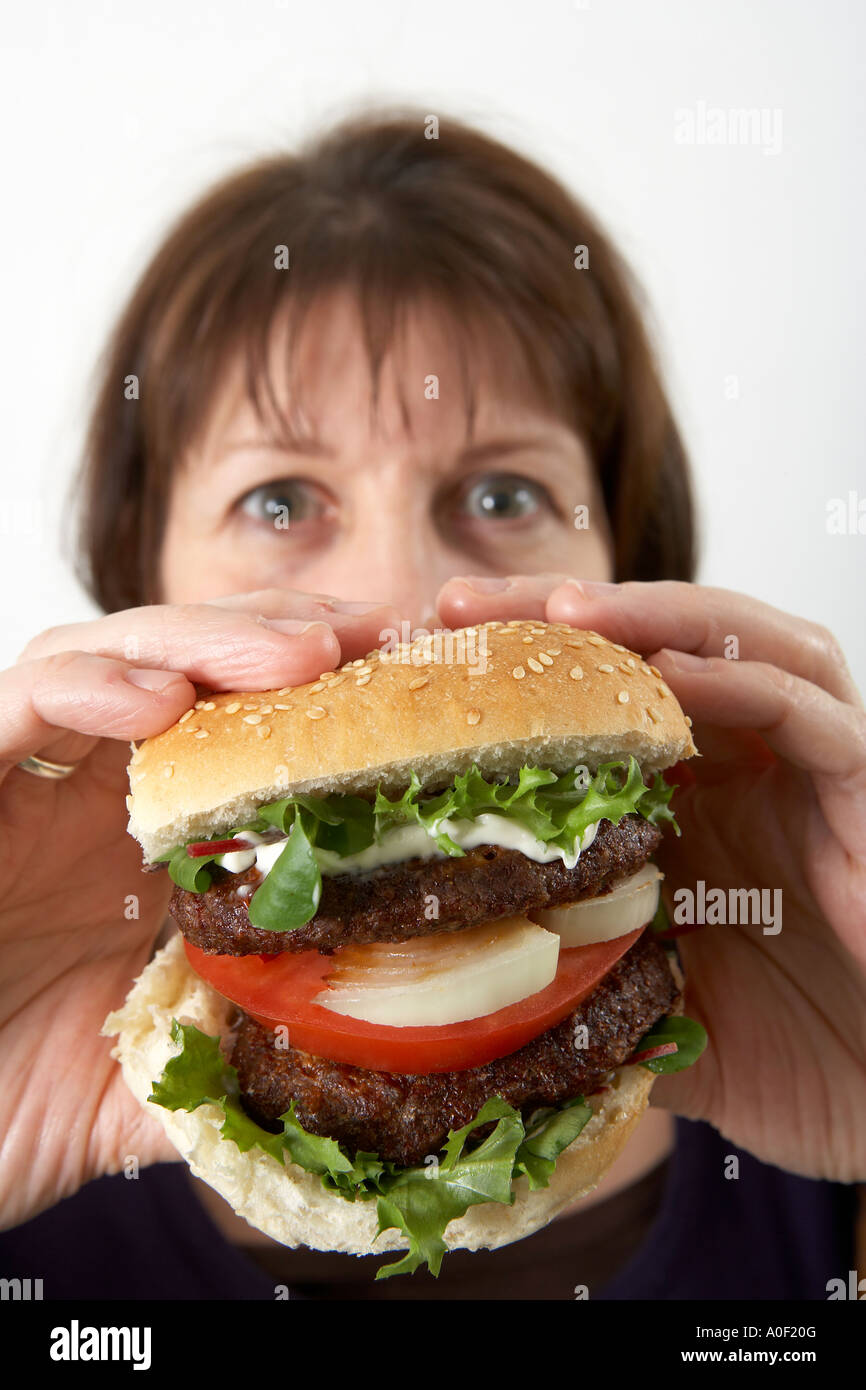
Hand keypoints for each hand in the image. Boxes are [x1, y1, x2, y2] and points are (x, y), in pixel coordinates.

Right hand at [0, 589, 398, 1225]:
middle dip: (275, 638)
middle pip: (179, 664)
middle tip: (367, 639)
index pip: (231, 725)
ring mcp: (17, 786)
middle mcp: (80, 795)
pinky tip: (159, 704)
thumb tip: (360, 1073)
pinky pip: (14, 707)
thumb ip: (235, 1062)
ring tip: (297, 656)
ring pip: (103, 655)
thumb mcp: (147, 1087)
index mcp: (138, 839)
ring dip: (201, 640)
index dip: (316, 692)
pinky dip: (85, 688)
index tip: (405, 678)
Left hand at [437, 574, 865, 1181]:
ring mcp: (815, 774)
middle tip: (460, 605)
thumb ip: (587, 997)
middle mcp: (753, 769)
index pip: (605, 699)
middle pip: (661, 644)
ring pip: (747, 646)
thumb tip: (466, 1016)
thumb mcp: (664, 1021)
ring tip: (563, 610)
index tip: (420, 660)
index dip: (520, 670)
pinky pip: (817, 718)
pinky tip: (672, 674)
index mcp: (697, 801)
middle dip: (562, 612)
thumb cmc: (804, 1060)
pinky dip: (747, 683)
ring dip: (657, 615)